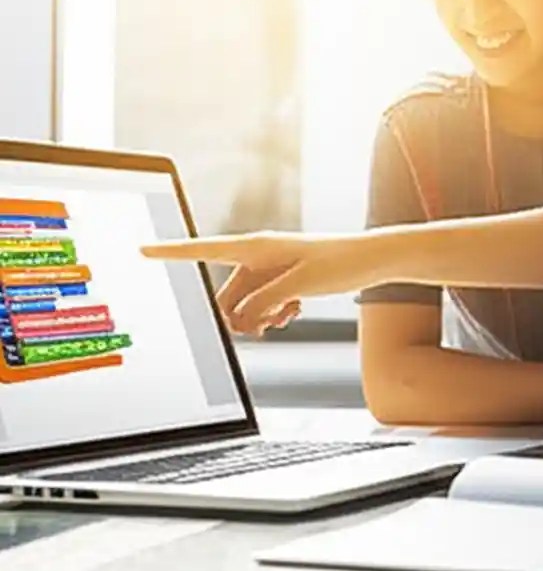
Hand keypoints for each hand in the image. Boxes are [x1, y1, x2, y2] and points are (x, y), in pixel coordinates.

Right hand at [141, 231, 380, 335]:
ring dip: (261, 317)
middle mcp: (259, 256)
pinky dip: (274, 314)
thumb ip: (263, 301)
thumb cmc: (340, 263)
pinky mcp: (284, 281)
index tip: (143, 249)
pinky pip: (263, 305)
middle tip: (269, 323)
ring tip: (288, 314)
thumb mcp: (297, 286)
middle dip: (242, 315)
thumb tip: (241, 319)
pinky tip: (294, 312)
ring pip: (246, 305)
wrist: (372, 261)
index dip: (172, 251)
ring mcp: (271, 270)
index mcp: (256, 246)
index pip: (204, 249)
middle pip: (227, 295)